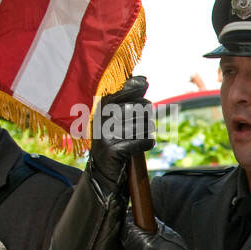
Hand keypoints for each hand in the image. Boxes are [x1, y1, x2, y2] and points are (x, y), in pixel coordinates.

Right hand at [88, 76, 155, 196]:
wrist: (102, 171)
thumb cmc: (115, 139)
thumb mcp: (118, 116)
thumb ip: (130, 97)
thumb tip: (143, 78)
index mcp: (103, 105)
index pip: (128, 89)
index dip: (138, 90)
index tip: (143, 90)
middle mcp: (102, 116)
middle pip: (142, 107)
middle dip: (148, 116)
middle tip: (141, 125)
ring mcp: (107, 133)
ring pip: (145, 125)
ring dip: (148, 132)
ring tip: (139, 136)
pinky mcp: (113, 150)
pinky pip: (143, 141)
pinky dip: (148, 143)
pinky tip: (143, 145)